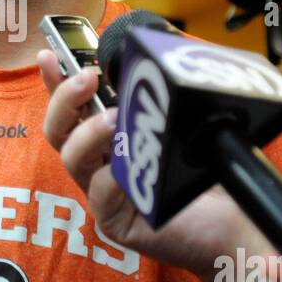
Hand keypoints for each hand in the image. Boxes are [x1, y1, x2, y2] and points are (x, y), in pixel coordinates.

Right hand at [37, 51, 255, 281]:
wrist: (232, 226)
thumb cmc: (205, 176)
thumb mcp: (179, 129)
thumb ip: (156, 103)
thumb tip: (145, 64)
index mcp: (109, 140)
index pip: (73, 108)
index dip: (56, 82)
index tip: (48, 55)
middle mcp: (100, 164)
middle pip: (58, 131)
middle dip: (64, 100)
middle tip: (86, 78)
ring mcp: (104, 193)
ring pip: (72, 158)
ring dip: (88, 133)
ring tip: (113, 119)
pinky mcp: (115, 221)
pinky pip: (100, 192)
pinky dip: (111, 175)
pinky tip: (128, 166)